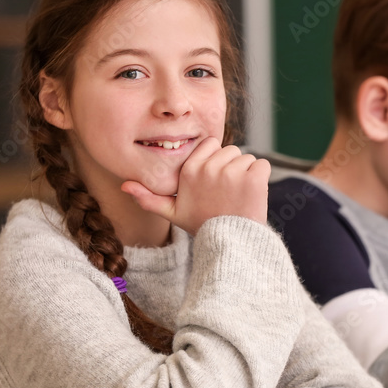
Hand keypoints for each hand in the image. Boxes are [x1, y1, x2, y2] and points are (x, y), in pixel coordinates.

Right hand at [122, 137, 271, 233]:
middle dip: (232, 167)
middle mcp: (209, 168)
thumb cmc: (203, 225)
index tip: (215, 182)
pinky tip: (253, 194)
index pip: (211, 144)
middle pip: (231, 151)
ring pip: (246, 158)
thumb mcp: (173, 213)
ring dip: (247, 174)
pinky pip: (263, 164)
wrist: (231, 244)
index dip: (216, 161)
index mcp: (190, 169)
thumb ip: (149, 197)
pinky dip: (261, 177)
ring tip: (239, 196)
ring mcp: (232, 172)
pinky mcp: (253, 178)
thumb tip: (124, 185)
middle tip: (228, 193)